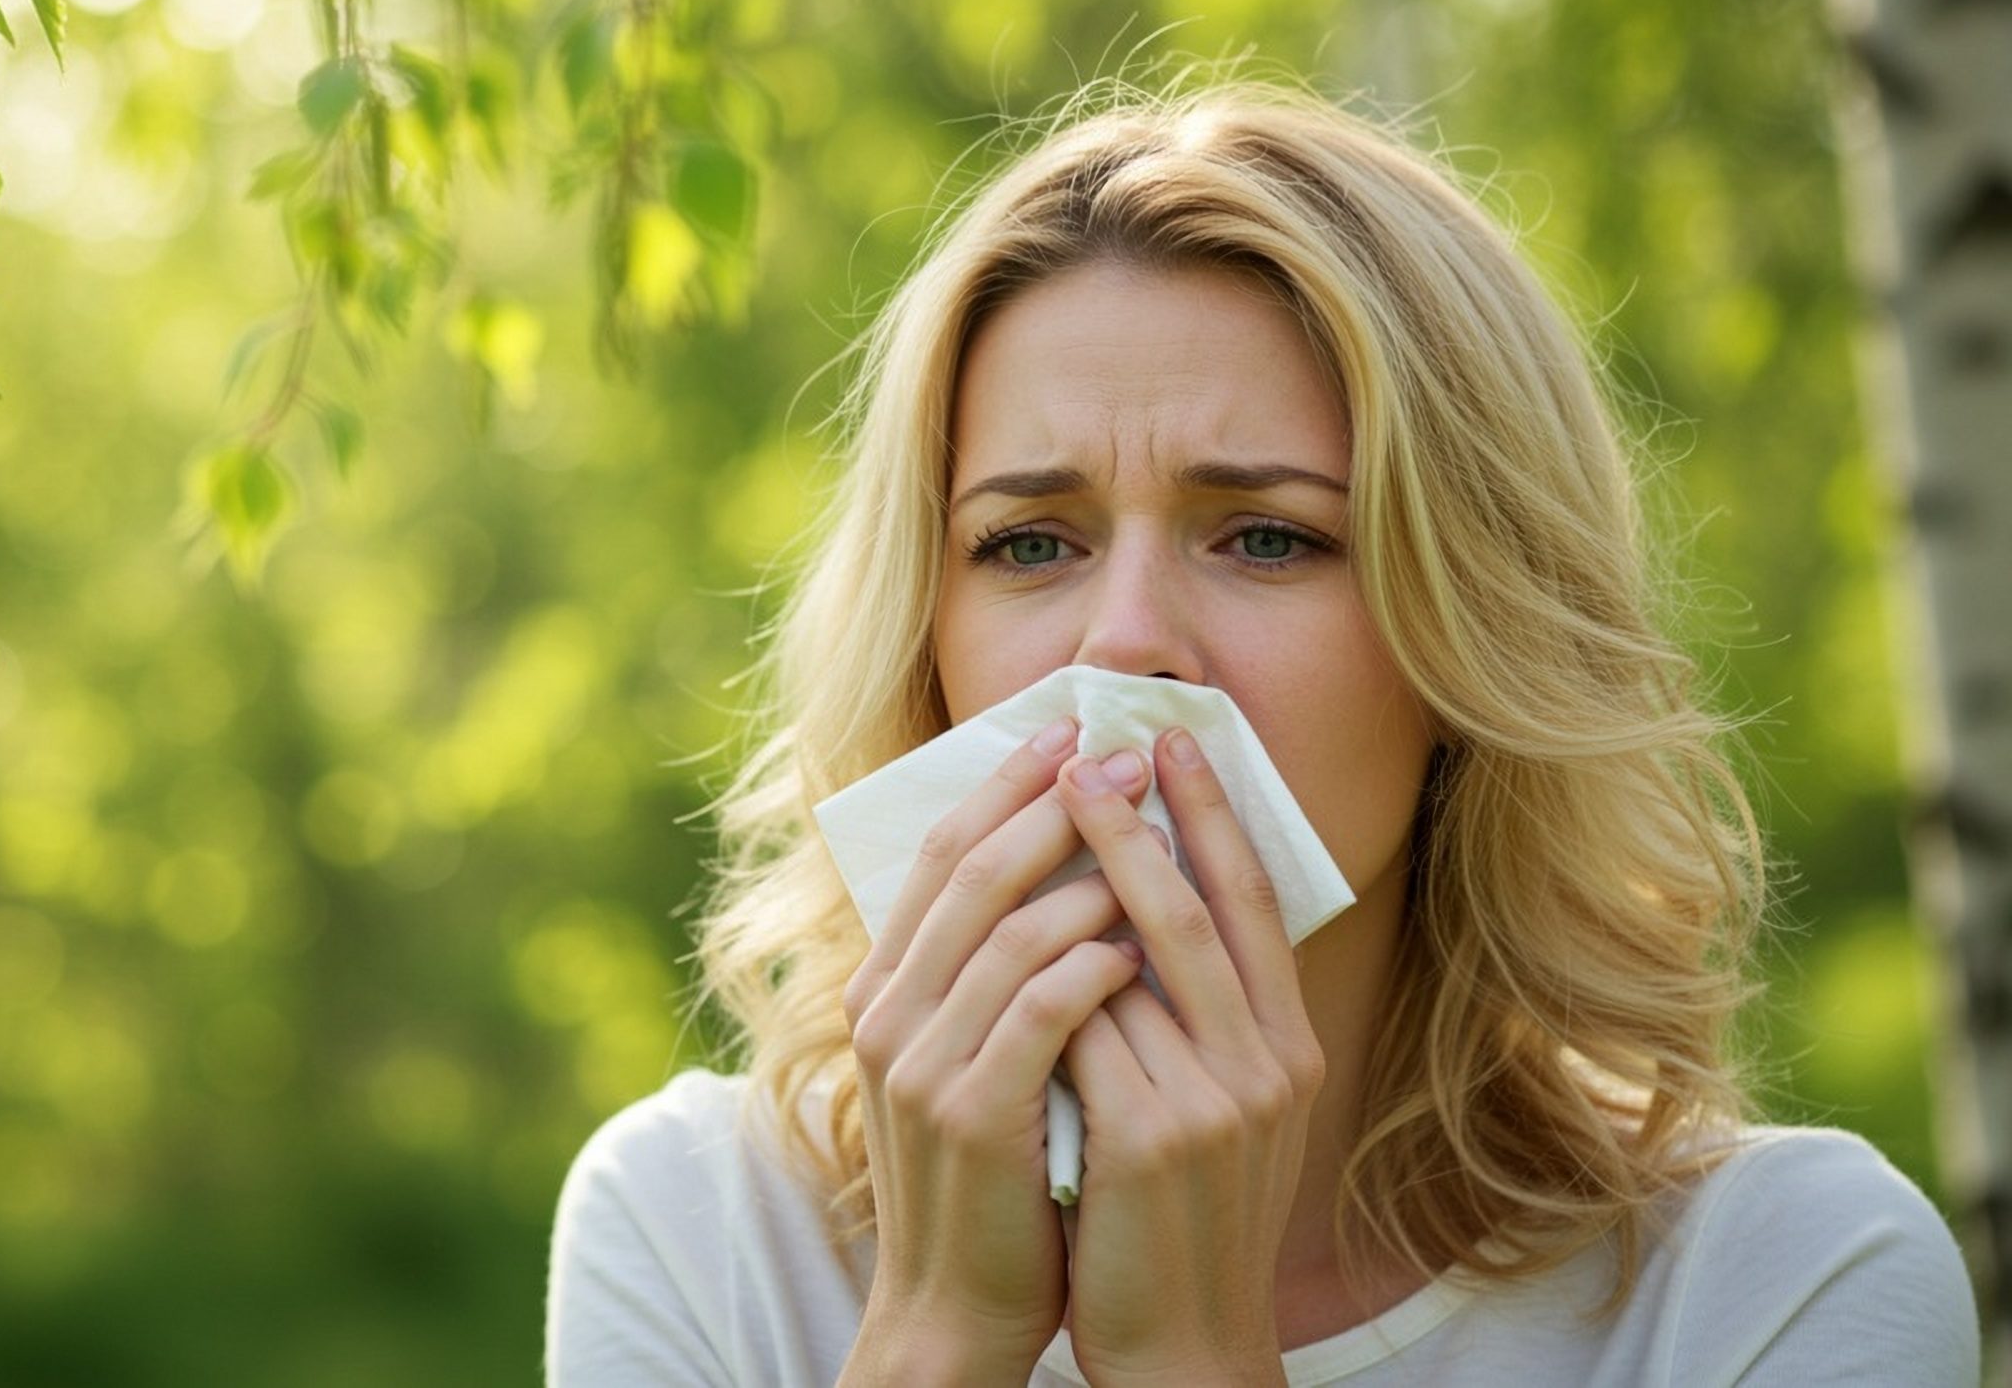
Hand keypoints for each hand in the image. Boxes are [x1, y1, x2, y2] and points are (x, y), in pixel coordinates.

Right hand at [838, 717, 1148, 1381]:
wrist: (956, 1304)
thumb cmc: (988, 1176)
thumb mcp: (970, 1060)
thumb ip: (988, 978)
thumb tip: (1059, 875)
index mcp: (884, 988)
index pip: (942, 855)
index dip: (1005, 786)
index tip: (1070, 731)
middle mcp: (887, 1011)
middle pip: (971, 870)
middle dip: (1054, 803)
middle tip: (1123, 757)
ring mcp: (919, 1061)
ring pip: (1007, 928)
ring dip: (1087, 875)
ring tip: (1151, 841)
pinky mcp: (969, 1110)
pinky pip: (1038, 1010)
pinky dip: (1090, 966)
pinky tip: (1137, 947)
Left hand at [1052, 730, 1322, 1384]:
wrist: (1185, 1342)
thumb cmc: (1176, 1215)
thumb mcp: (1215, 1110)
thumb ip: (1195, 1021)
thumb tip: (1133, 911)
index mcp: (1285, 1050)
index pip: (1256, 905)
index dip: (1216, 817)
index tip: (1174, 742)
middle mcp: (1266, 1066)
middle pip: (1195, 911)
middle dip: (1134, 823)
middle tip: (1087, 751)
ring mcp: (1213, 1103)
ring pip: (1129, 962)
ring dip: (1076, 888)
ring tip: (1039, 812)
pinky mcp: (1151, 1140)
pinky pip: (1083, 1033)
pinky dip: (1044, 986)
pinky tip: (1005, 944)